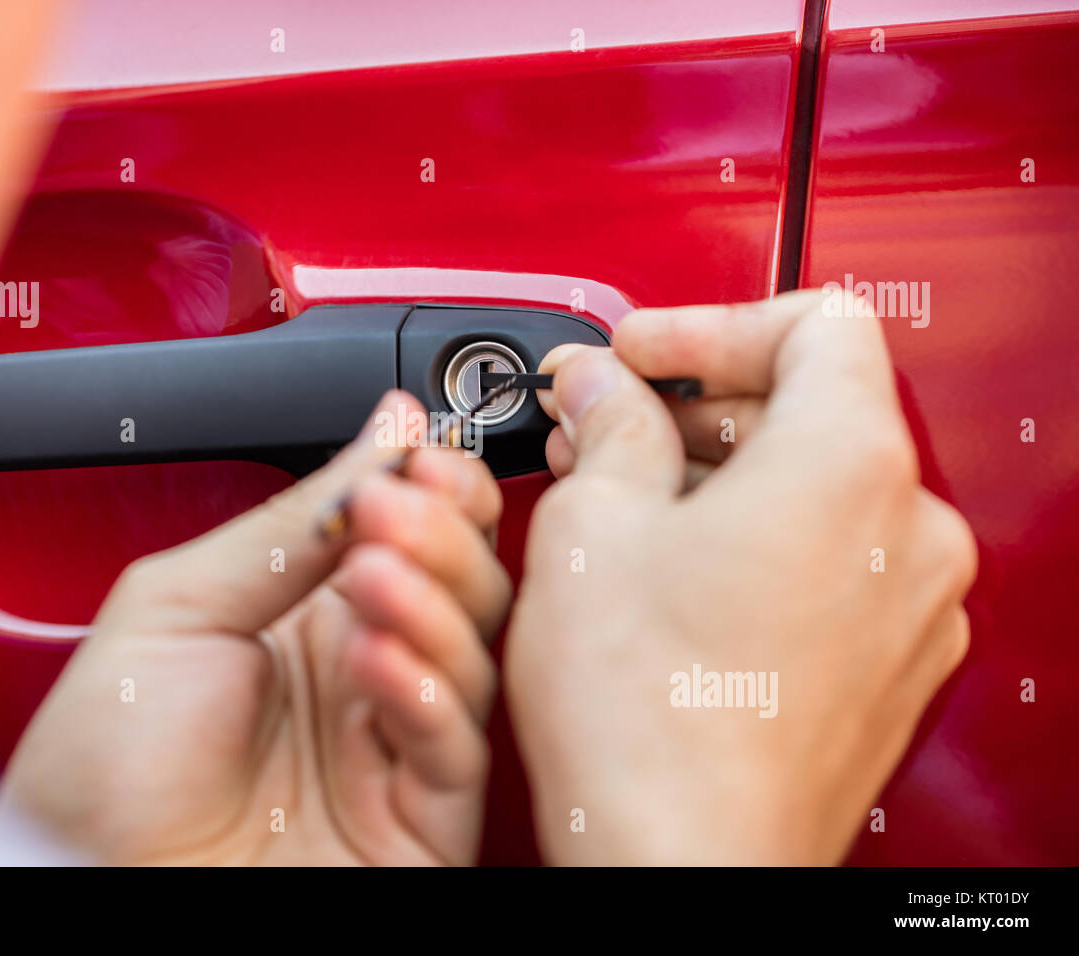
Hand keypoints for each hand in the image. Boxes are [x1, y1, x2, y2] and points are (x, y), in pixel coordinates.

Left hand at [0, 391, 508, 864]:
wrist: (79, 886)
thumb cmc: (105, 768)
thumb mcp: (178, 605)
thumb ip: (289, 522)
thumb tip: (382, 430)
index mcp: (310, 612)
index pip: (414, 529)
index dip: (433, 483)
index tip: (418, 450)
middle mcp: (363, 670)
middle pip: (462, 580)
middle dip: (441, 530)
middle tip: (395, 507)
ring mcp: (392, 742)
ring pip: (473, 653)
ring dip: (433, 599)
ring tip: (372, 575)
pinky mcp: (416, 817)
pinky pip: (454, 746)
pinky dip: (427, 692)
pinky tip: (377, 659)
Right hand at [507, 290, 976, 863]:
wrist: (683, 866)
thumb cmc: (648, 719)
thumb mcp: (591, 527)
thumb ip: (607, 426)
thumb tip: (601, 389)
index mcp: (849, 463)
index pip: (813, 322)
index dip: (708, 324)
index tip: (641, 354)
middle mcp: (907, 533)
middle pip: (812, 409)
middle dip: (696, 406)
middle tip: (604, 427)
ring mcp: (908, 610)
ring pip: (815, 493)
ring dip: (717, 479)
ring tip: (620, 505)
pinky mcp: (885, 670)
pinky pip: (827, 566)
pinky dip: (753, 546)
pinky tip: (670, 577)